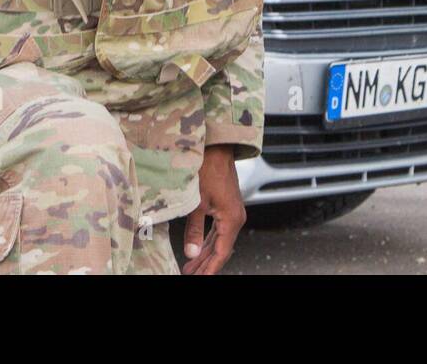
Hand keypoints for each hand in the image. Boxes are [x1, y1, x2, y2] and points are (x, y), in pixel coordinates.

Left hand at [181, 145, 245, 274]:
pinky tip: (199, 249)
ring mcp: (232, 212)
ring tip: (191, 267)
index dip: (210, 269)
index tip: (200, 279)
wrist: (216, 149)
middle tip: (190, 275)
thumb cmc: (208, 171)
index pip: (221, 253)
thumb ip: (194, 230)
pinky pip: (218, 230)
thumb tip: (192, 253)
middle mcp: (236, 218)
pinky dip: (208, 241)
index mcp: (232, 220)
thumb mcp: (197, 203)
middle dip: (205, 264)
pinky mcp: (226, 207)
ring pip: (218, 240)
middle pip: (220, 249)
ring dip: (205, 254)